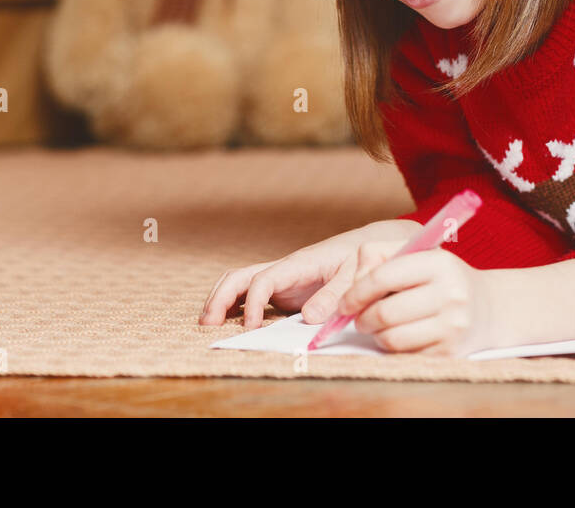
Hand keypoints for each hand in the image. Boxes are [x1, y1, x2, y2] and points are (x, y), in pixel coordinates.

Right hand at [197, 219, 421, 327]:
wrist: (367, 247)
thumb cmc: (361, 258)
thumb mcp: (355, 274)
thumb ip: (335, 295)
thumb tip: (309, 319)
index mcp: (298, 264)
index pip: (263, 280)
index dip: (252, 304)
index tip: (250, 327)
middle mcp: (284, 270)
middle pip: (240, 277)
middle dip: (220, 297)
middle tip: (207, 323)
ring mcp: (281, 280)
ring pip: (241, 283)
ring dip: (222, 300)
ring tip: (207, 323)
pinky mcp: (284, 291)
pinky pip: (252, 295)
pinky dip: (236, 306)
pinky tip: (228, 323)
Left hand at [332, 240, 501, 357]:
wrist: (487, 308)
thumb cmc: (441, 279)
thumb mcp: (418, 255)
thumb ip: (378, 256)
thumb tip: (352, 286)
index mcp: (439, 263)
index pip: (383, 276)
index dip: (356, 292)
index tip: (345, 303)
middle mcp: (451, 293)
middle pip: (384, 312)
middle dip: (362, 318)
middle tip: (359, 318)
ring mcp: (453, 326)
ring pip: (391, 338)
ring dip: (376, 335)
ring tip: (379, 326)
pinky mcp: (450, 353)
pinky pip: (404, 356)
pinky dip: (393, 349)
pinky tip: (399, 336)